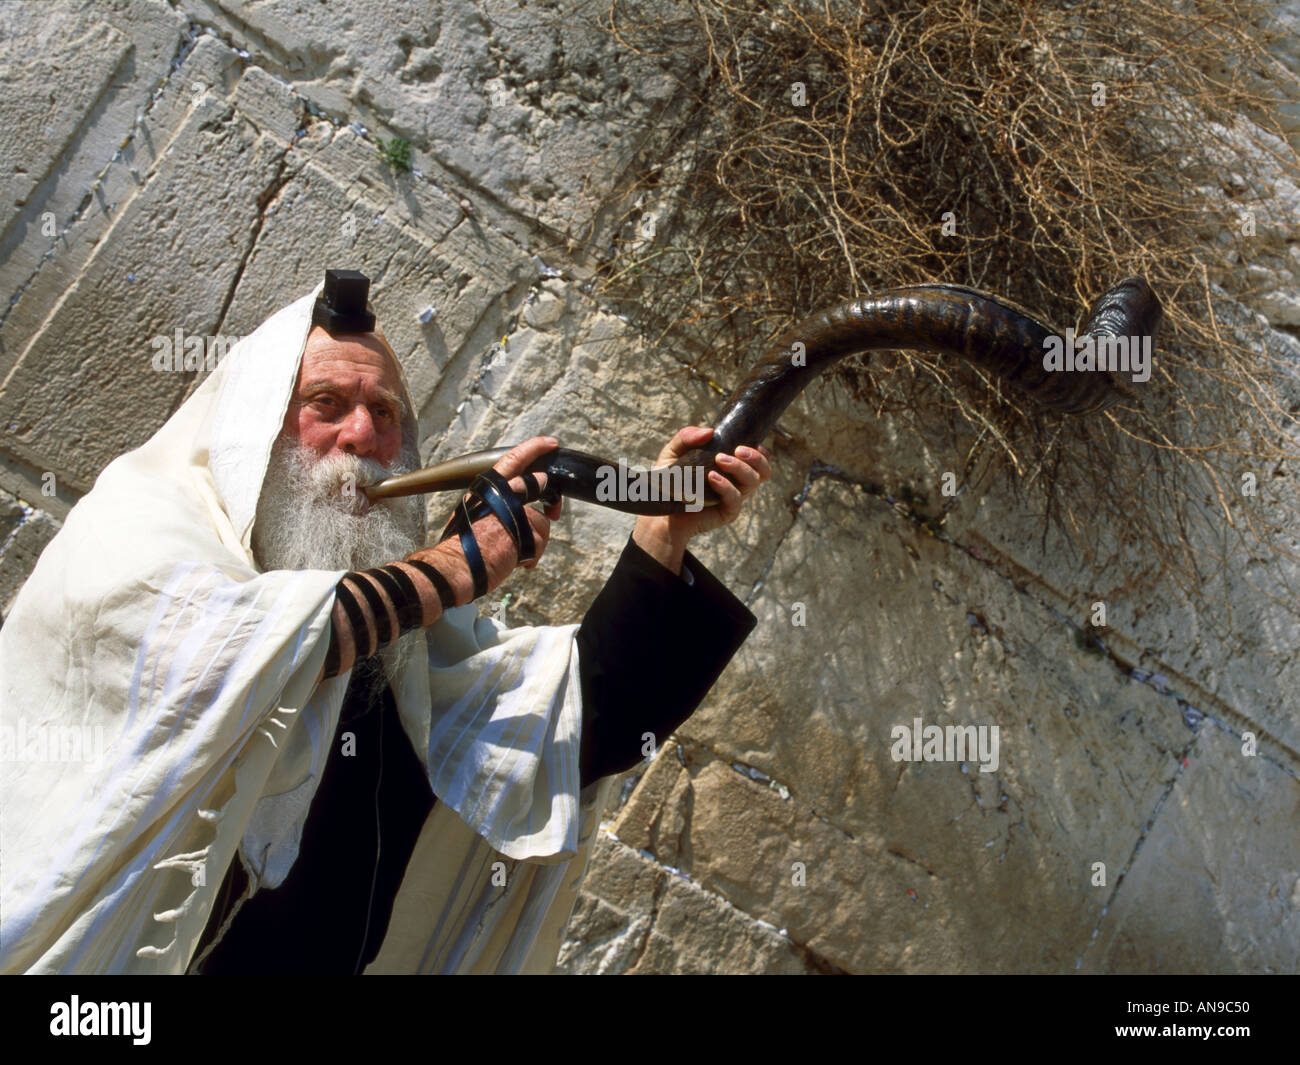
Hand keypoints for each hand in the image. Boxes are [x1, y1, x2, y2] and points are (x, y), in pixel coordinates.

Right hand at [407, 436, 562, 604]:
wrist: (457, 566)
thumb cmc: (462, 544)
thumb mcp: (473, 512)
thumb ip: (495, 504)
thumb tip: (512, 508)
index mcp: (487, 487)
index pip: (513, 458)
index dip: (535, 447)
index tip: (550, 443)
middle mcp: (503, 493)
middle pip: (537, 483)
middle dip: (549, 498)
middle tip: (553, 510)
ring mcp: (516, 510)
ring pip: (542, 519)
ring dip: (534, 538)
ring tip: (515, 551)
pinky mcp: (526, 529)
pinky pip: (540, 540)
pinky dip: (532, 553)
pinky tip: (517, 561)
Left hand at [632, 426, 771, 572]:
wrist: (660, 508)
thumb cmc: (670, 479)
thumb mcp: (674, 452)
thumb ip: (687, 437)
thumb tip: (710, 432)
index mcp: (731, 468)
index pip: (759, 461)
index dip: (762, 453)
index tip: (752, 443)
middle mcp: (737, 483)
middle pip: (763, 471)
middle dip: (756, 458)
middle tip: (737, 450)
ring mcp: (732, 498)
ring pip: (752, 482)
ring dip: (740, 467)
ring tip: (720, 459)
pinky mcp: (726, 513)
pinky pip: (735, 499)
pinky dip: (726, 486)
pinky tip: (712, 477)